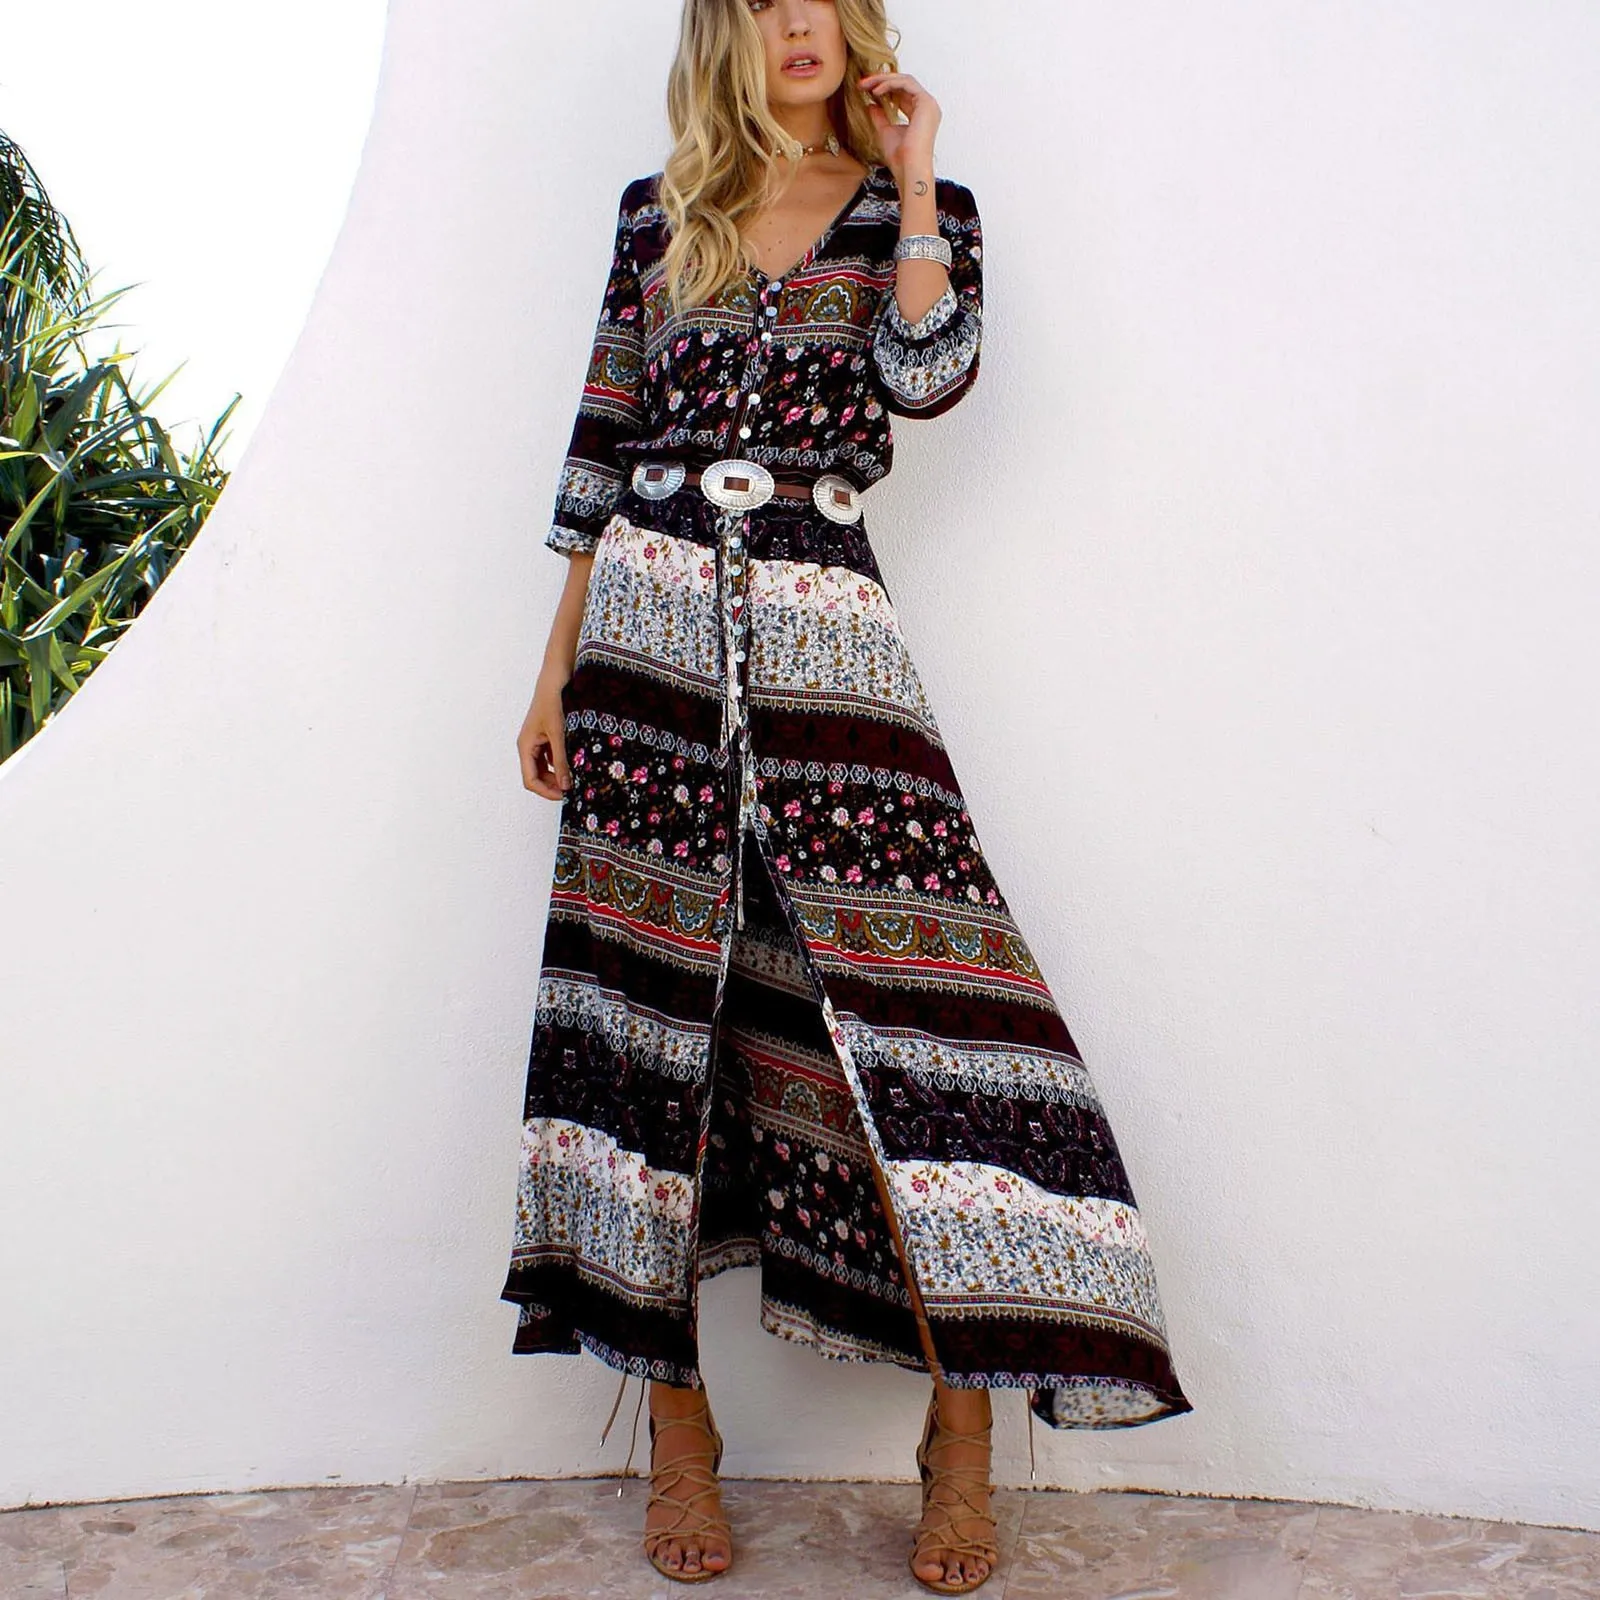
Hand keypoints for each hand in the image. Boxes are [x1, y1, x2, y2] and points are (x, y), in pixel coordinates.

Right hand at [517, 669, 572, 800]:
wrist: (556, 678)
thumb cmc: (553, 701)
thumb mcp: (559, 734)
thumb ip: (561, 761)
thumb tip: (566, 785)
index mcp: (525, 746)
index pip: (530, 780)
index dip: (546, 791)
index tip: (565, 796)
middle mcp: (529, 746)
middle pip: (537, 777)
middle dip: (554, 785)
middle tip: (574, 789)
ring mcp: (538, 742)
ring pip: (545, 768)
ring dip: (559, 775)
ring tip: (577, 777)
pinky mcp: (548, 736)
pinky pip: (552, 757)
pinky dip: (563, 763)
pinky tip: (577, 763)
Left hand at [858, 70, 939, 186]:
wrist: (909, 168)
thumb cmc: (900, 158)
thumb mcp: (885, 132)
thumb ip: (880, 117)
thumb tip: (871, 105)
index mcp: (920, 114)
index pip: (902, 93)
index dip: (883, 89)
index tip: (865, 90)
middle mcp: (927, 107)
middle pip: (903, 83)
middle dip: (882, 80)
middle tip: (862, 83)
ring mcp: (928, 104)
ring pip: (905, 80)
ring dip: (884, 79)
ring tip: (866, 85)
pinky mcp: (926, 103)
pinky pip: (906, 84)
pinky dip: (890, 84)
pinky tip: (876, 91)